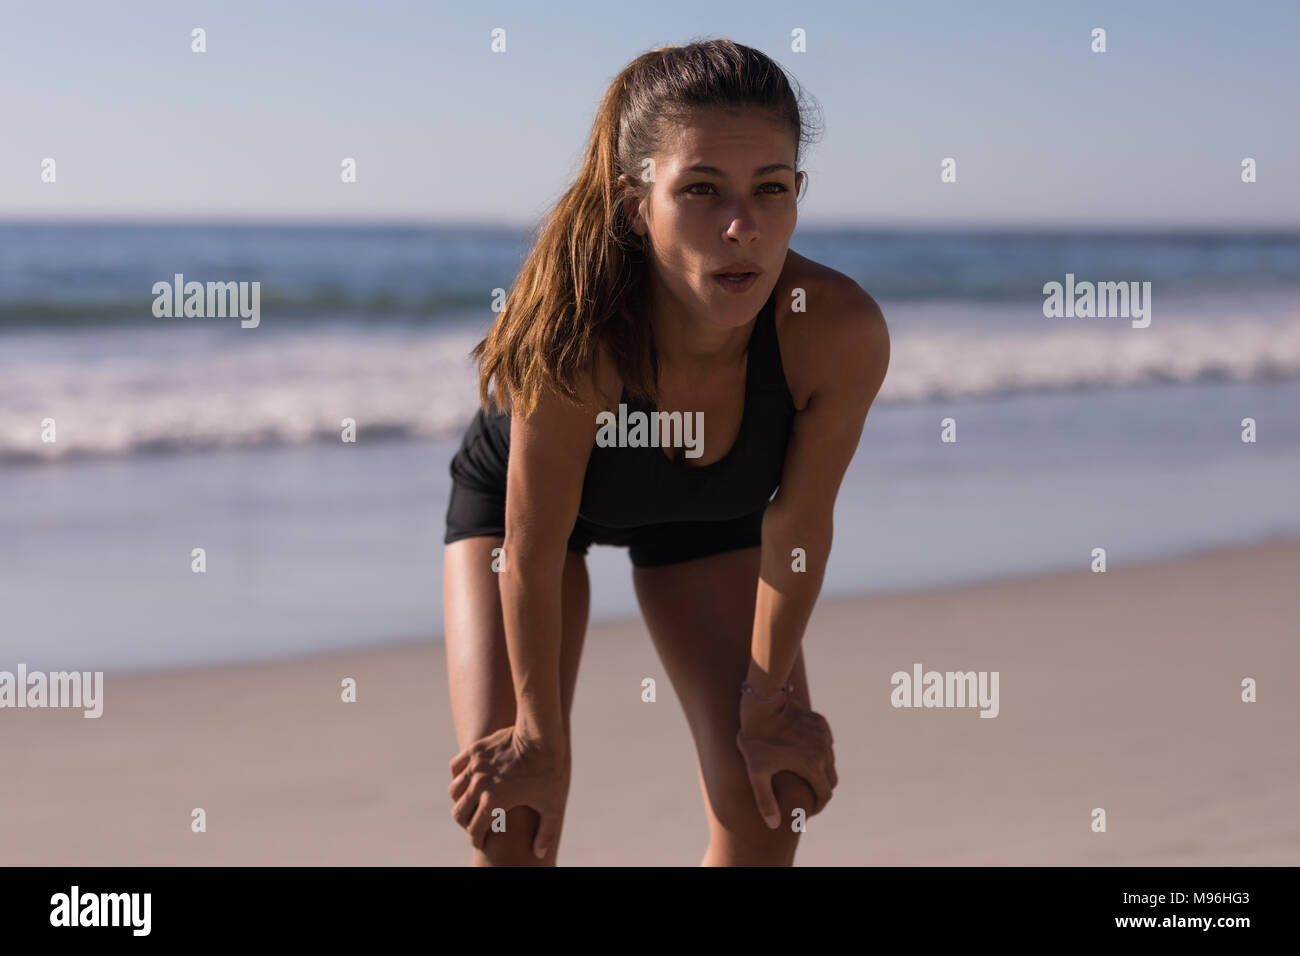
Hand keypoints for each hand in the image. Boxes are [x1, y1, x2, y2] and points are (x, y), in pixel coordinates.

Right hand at [448, 725, 569, 858]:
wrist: (542, 735)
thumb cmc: (550, 772)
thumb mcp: (553, 806)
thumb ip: (546, 833)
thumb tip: (539, 854)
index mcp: (494, 802)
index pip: (475, 830)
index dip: (477, 840)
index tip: (480, 842)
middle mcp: (479, 785)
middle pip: (459, 812)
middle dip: (465, 822)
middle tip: (473, 824)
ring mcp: (475, 766)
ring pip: (455, 789)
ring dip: (460, 798)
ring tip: (470, 802)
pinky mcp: (475, 749)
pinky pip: (456, 766)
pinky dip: (458, 775)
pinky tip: (468, 778)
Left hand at [735, 690, 836, 829]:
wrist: (762, 705)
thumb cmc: (757, 741)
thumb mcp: (757, 773)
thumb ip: (765, 801)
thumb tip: (773, 825)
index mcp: (813, 766)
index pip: (825, 794)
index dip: (818, 806)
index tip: (810, 810)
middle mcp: (824, 751)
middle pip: (831, 779)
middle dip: (822, 789)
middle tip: (809, 795)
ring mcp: (824, 735)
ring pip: (829, 759)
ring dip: (821, 769)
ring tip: (805, 774)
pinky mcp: (821, 722)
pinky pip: (825, 742)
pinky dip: (819, 750)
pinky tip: (804, 752)